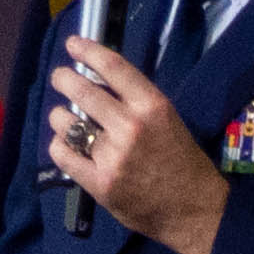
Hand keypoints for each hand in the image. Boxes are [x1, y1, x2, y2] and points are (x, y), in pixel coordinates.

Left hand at [49, 42, 229, 253]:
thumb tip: (96, 83)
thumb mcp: (167, 119)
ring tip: (64, 118)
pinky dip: (59, 146)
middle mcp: (130, 126)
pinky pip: (63, 154)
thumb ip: (134, 102)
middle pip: (82, 91)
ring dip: (60, 116)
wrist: (193, 210)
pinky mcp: (99, 182)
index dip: (88, 51)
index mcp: (152, 106)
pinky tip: (65, 144)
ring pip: (67, 122)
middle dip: (64, 79)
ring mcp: (112, 156)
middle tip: (60, 78)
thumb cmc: (182, 161)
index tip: (72, 43)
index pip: (113, 67)